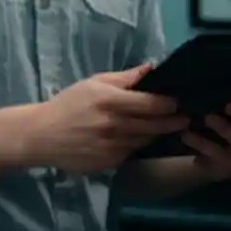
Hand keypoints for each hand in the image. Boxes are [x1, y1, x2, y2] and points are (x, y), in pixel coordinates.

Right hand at [25, 63, 189, 174]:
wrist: (43, 136)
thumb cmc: (69, 104)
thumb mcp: (94, 83)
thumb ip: (124, 78)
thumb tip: (151, 68)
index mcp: (110, 101)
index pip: (151, 104)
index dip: (170, 103)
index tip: (179, 101)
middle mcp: (115, 125)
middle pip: (155, 125)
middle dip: (174, 121)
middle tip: (187, 117)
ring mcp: (113, 147)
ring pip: (146, 140)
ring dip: (159, 134)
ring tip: (170, 127)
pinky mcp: (110, 163)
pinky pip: (132, 152)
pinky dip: (140, 145)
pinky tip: (144, 138)